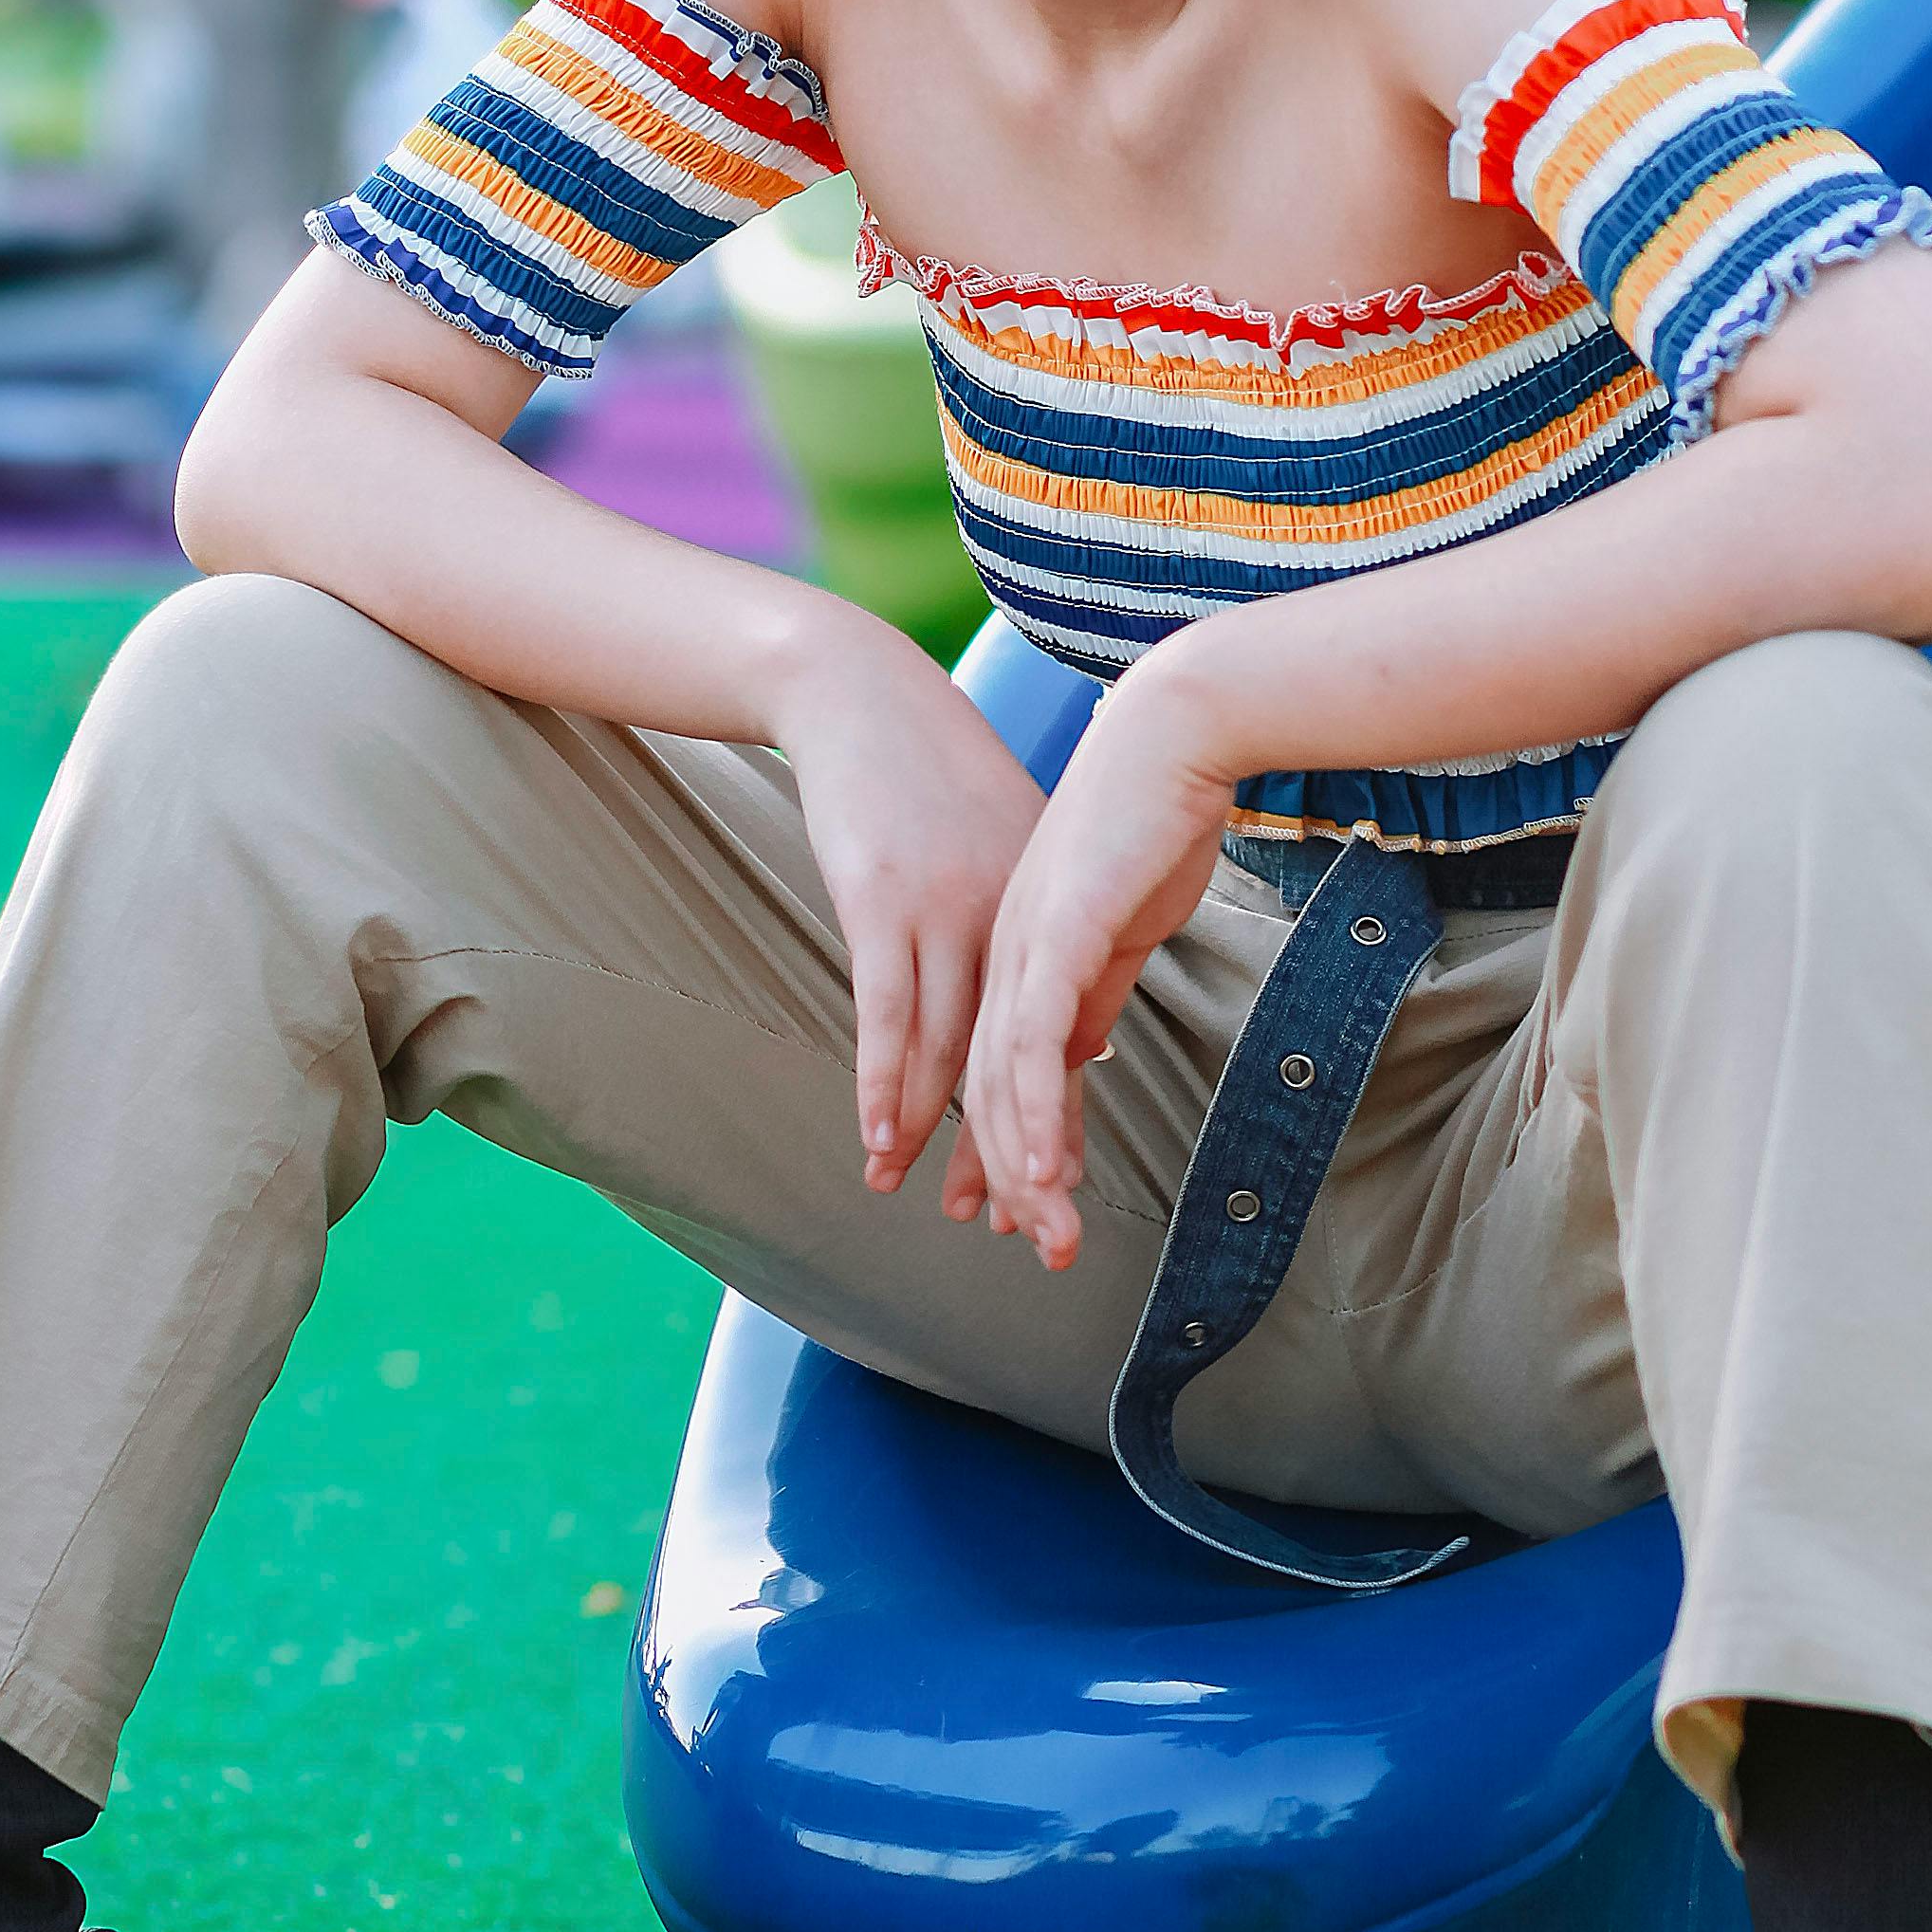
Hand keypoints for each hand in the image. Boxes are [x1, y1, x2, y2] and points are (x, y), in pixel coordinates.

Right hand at [770, 604, 1054, 1198]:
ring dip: (945, 1137)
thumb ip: (1037, 931)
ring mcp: (944, 907)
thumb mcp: (1005, 846)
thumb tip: (1070, 1027)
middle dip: (1022, 1154)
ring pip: (954, 1046)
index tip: (1055, 1193)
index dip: (1054, 1119)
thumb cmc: (931, 772)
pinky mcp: (880, 900)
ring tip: (944, 1207)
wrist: (861, 691)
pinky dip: (889, 1083)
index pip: (1057, 1034)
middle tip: (1035, 1239)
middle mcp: (1008, 913)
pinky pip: (889, 1012)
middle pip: (1017, 1057)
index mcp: (1046, 903)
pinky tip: (885, 1140)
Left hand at [947, 668, 1237, 1269]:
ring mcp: (1024, 944)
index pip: (998, 1061)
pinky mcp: (1057, 934)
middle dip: (1004, 1173)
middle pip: (990, 1084)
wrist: (1173, 732)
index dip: (1002, 1137)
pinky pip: (1034, 1041)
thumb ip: (1092, 987)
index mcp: (1016, 947)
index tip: (1010, 1204)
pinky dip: (1036, 1112)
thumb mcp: (1118, 921)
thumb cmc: (1155, 815)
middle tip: (1026, 1243)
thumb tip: (1083, 1049)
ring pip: (1005, 1079)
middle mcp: (1004, 952)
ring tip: (1042, 1233)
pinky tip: (1039, 1170)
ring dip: (1020, 1165)